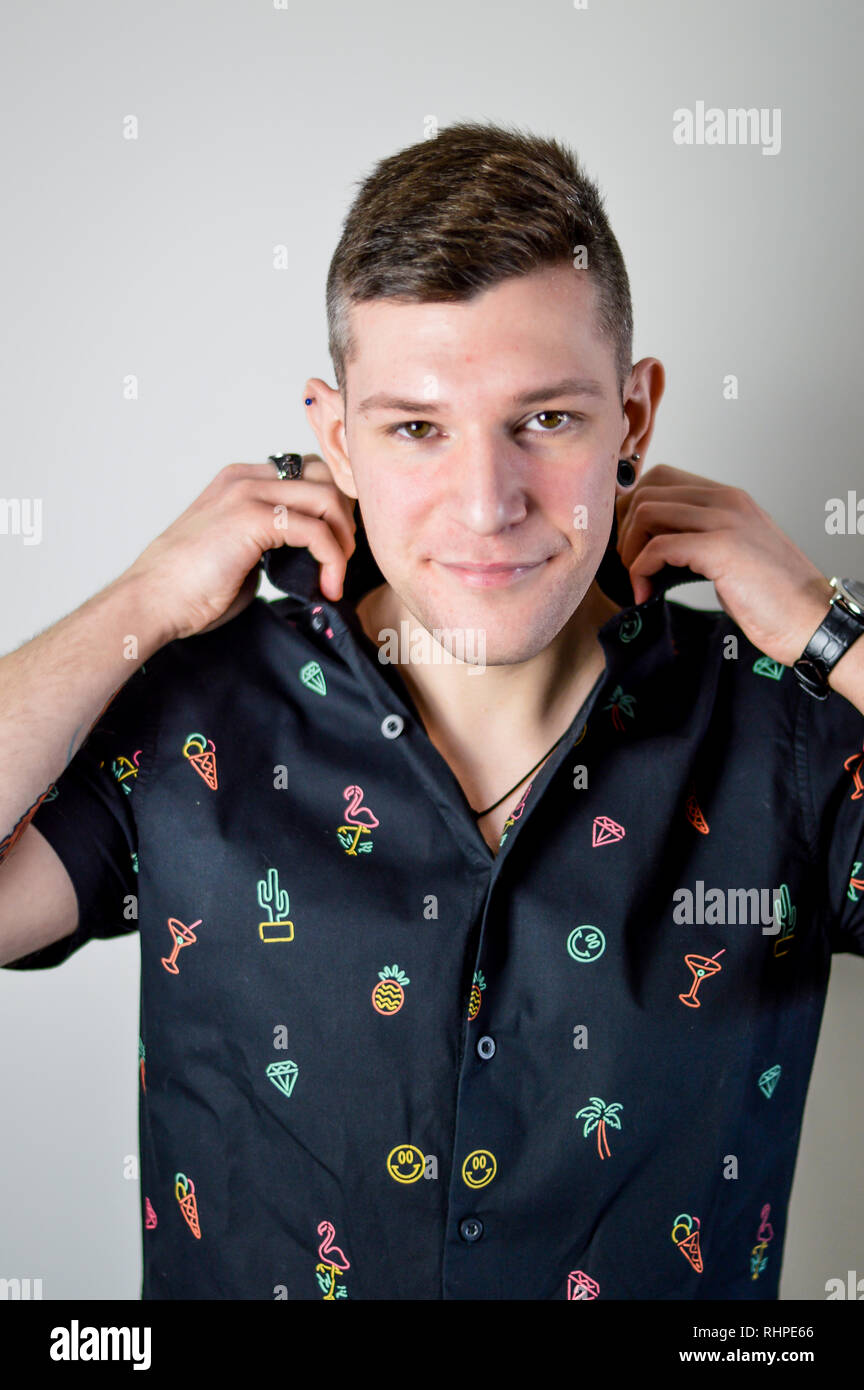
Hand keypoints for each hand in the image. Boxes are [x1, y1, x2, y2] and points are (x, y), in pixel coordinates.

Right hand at [120, 454, 356, 640]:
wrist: (152, 600)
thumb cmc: (188, 588)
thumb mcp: (237, 551)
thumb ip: (269, 541)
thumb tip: (305, 555)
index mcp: (240, 481)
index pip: (307, 472)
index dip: (332, 508)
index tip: (338, 546)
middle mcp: (245, 479)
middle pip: (324, 476)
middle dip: (345, 517)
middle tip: (343, 559)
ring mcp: (247, 494)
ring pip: (328, 497)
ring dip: (344, 539)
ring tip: (336, 575)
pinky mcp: (253, 518)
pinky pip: (316, 530)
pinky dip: (332, 559)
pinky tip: (327, 585)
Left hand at [614, 463, 833, 665]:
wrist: (810, 619)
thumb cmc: (774, 595)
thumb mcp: (733, 554)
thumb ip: (700, 539)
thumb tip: (656, 545)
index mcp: (729, 499)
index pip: (661, 479)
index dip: (633, 509)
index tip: (630, 542)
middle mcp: (727, 501)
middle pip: (648, 490)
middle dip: (625, 527)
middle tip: (629, 561)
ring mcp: (725, 521)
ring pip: (647, 512)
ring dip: (630, 548)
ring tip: (638, 577)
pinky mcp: (722, 548)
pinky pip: (659, 546)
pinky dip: (640, 570)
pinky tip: (645, 592)